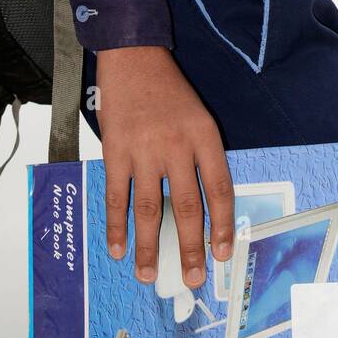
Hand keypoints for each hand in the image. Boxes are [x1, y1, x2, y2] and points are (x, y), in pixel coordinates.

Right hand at [95, 47, 235, 288]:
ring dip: (148, 246)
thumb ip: (201, 156)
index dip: (221, 224)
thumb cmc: (169, 92)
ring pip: (148, 208)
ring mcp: (144, 149)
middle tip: (192, 278)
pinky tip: (117, 248)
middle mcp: (177, 145)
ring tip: (148, 275)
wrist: (134, 59)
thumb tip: (201, 208)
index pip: (218, 188)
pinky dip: (116, 225)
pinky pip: (117, 195)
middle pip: (186, 205)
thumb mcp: (198, 116)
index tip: (222, 253)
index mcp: (204, 136)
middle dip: (190, 247)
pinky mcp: (115, 150)